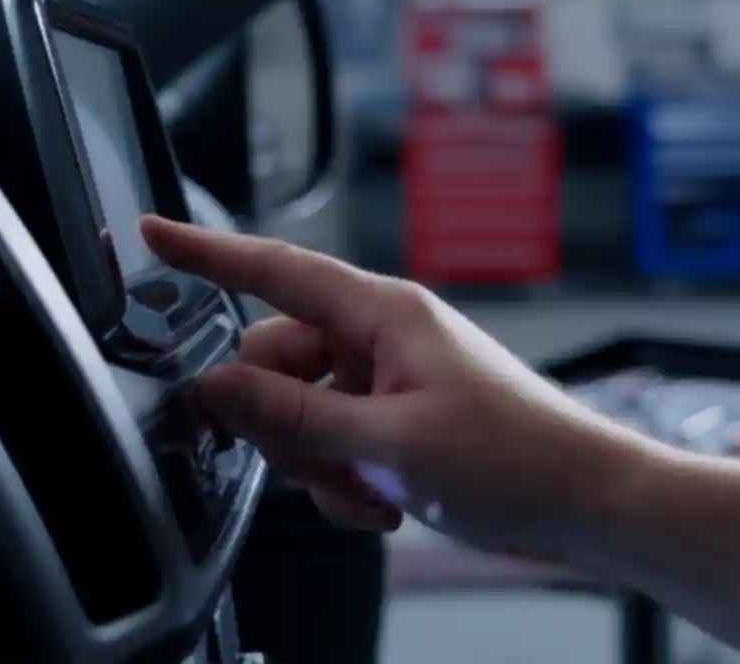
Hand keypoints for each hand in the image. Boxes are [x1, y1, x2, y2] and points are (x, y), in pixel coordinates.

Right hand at [141, 217, 651, 554]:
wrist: (585, 504)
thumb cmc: (517, 459)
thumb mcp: (390, 443)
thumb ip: (294, 415)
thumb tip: (218, 388)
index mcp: (383, 316)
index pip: (275, 271)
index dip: (208, 254)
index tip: (154, 235)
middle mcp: (381, 340)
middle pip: (276, 363)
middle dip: (282, 425)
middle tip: (317, 461)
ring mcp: (389, 383)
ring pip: (301, 413)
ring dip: (320, 464)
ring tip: (374, 491)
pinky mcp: (397, 422)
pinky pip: (334, 444)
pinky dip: (346, 480)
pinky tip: (387, 503)